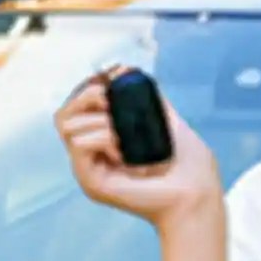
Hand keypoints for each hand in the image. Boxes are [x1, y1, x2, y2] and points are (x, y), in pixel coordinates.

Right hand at [54, 68, 221, 229]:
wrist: (197, 191)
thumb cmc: (188, 164)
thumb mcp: (167, 121)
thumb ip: (147, 98)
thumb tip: (124, 69)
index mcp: (106, 141)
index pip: (76, 108)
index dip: (88, 88)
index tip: (112, 78)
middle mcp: (93, 155)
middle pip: (63, 115)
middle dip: (86, 96)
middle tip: (111, 100)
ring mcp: (90, 169)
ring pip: (69, 127)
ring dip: (100, 120)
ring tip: (125, 133)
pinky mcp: (91, 182)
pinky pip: (79, 144)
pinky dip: (102, 137)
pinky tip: (123, 148)